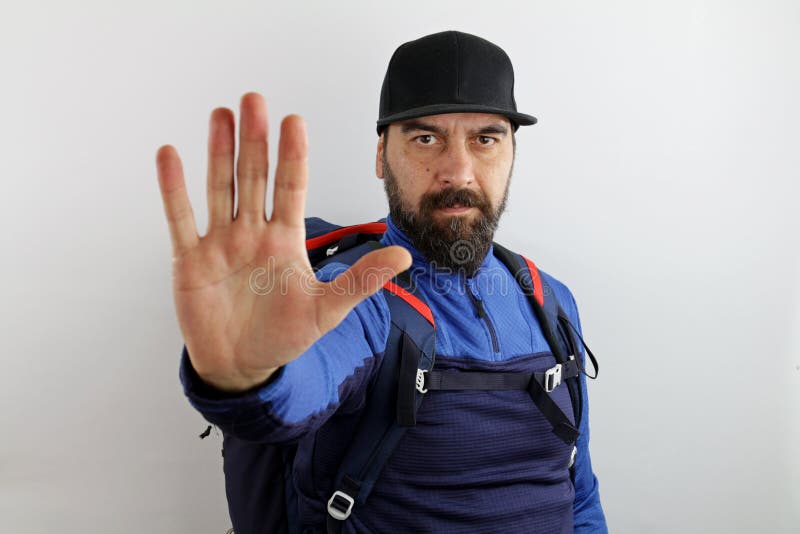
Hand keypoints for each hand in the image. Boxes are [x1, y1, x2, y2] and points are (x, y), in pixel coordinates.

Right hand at [156, 93, 410, 391]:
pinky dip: (173, 190)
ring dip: (218, 153)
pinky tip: (169, 155)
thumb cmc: (284, 334)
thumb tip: (404, 256)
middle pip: (254, 178)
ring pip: (220, 189)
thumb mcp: (328, 308)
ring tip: (220, 116)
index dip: (292, 156)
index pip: (291, 188)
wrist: (242, 365)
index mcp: (286, 240)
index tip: (294, 121)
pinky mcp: (190, 259)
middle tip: (254, 100)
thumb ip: (362, 280)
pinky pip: (181, 219)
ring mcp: (221, 243)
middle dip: (255, 141)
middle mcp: (253, 233)